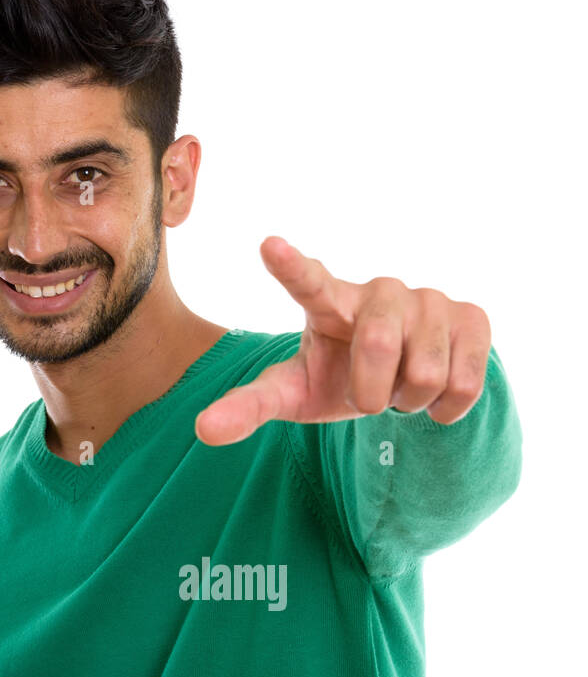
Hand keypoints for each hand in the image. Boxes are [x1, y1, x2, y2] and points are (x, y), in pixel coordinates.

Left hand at [195, 237, 491, 445]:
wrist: (400, 386)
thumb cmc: (335, 378)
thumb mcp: (292, 394)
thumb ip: (248, 406)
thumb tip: (204, 430)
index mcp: (327, 303)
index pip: (307, 281)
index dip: (290, 265)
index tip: (268, 246)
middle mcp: (378, 290)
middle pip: (376, 348)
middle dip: (371, 392)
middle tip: (368, 391)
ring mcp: (429, 299)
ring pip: (424, 373)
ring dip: (409, 400)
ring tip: (400, 383)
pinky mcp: (472, 317)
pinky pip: (462, 382)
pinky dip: (445, 405)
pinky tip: (435, 388)